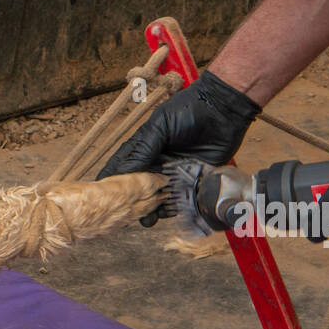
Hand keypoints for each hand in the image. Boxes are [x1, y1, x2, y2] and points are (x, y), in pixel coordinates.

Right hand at [97, 70, 260, 225]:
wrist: (223, 109)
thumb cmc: (189, 110)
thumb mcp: (160, 126)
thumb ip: (142, 149)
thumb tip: (124, 172)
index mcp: (144, 150)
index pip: (124, 170)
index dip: (114, 183)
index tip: (105, 198)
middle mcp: (157, 164)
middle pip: (140, 189)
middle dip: (133, 203)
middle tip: (129, 215)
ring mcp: (175, 174)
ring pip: (159, 198)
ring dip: (152, 210)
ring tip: (148, 219)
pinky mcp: (194, 179)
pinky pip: (181, 199)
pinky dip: (174, 208)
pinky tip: (168, 214)